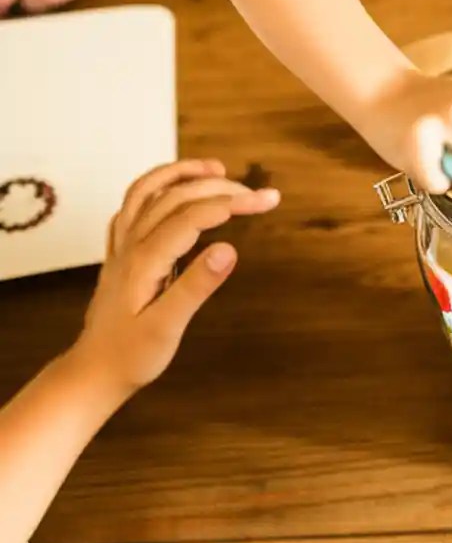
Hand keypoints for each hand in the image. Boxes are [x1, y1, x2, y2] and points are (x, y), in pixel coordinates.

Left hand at [69, 160, 278, 396]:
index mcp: (146, 260)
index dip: (232, 203)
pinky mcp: (120, 257)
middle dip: (220, 188)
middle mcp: (130, 246)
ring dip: (180, 174)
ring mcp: (121, 249)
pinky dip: (154, 190)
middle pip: (175, 198)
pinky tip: (170, 193)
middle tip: (260, 194)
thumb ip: (197, 286)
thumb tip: (230, 248)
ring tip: (214, 169)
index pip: (194, 216)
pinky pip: (132, 209)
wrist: (93, 373)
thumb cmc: (132, 356)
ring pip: (146, 193)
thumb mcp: (168, 328)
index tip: (267, 200)